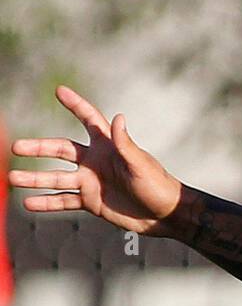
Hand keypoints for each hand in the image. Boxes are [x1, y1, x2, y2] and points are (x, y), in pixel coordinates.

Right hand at [8, 85, 181, 235]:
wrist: (163, 214)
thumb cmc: (157, 184)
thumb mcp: (140, 164)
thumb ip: (126, 144)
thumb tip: (118, 117)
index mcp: (109, 145)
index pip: (89, 119)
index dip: (75, 105)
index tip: (59, 90)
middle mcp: (95, 160)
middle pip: (60, 149)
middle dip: (38, 147)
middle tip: (15, 146)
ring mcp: (91, 181)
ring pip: (56, 178)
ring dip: (35, 178)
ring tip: (12, 177)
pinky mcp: (90, 201)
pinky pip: (63, 200)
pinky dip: (46, 203)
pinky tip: (28, 203)